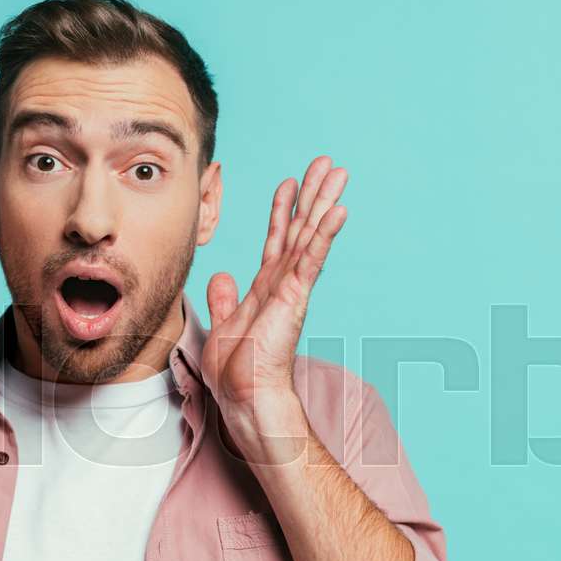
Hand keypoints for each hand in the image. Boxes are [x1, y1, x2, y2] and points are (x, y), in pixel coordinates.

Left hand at [202, 154, 348, 419]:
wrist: (244, 396)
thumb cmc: (236, 371)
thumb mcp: (223, 325)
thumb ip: (224, 299)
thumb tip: (222, 277)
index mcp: (266, 287)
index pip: (277, 239)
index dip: (282, 210)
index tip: (289, 183)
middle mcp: (283, 282)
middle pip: (300, 228)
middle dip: (312, 194)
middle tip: (327, 164)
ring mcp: (292, 288)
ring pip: (310, 235)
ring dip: (323, 202)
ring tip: (338, 173)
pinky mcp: (295, 297)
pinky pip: (311, 259)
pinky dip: (324, 233)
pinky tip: (338, 210)